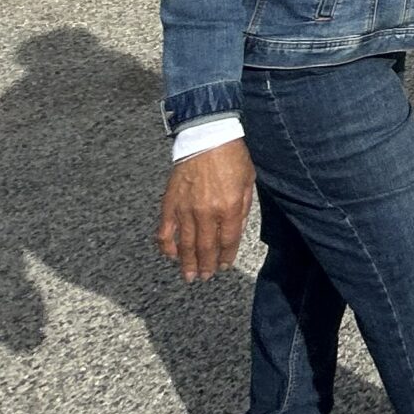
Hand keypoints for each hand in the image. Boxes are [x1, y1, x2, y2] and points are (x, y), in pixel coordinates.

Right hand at [157, 141, 254, 282]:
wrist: (207, 136)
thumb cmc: (232, 156)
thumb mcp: (247, 181)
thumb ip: (242, 208)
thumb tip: (235, 230)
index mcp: (229, 207)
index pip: (228, 241)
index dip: (226, 257)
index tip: (224, 266)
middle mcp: (206, 212)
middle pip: (205, 247)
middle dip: (206, 265)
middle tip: (205, 277)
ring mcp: (186, 209)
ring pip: (185, 244)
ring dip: (187, 263)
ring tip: (189, 276)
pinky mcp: (170, 203)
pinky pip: (165, 231)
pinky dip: (166, 246)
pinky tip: (170, 255)